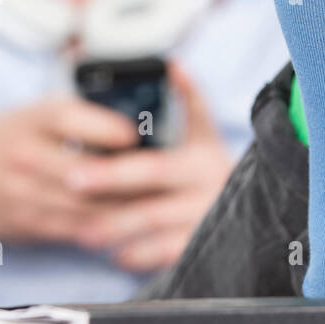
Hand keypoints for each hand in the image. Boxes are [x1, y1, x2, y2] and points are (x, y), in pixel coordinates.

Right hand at [0, 97, 137, 242]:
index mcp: (32, 119)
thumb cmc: (8, 137)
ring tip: (150, 207)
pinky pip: (70, 230)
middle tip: (159, 180)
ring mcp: (21, 191)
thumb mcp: (37, 112)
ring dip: (119, 209)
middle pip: (82, 169)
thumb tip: (134, 130)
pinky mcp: (23, 223)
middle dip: (124, 178)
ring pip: (81, 205)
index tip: (136, 136)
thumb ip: (80, 117)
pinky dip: (99, 228)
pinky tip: (122, 226)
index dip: (109, 129)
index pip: (72, 119)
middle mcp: (25, 153)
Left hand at [68, 63, 233, 271]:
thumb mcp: (203, 130)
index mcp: (203, 160)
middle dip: (106, 208)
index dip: (113, 172)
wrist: (256, 203)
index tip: (75, 174)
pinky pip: (167, 258)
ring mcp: (206, 226)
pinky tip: (115, 254)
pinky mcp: (204, 251)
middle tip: (69, 209)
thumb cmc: (206, 163)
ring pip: (154, 235)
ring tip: (82, 233)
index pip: (152, 168)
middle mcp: (208, 195)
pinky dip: (140, 257)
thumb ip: (189, 99)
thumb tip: (173, 65)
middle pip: (149, 206)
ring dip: (117, 234)